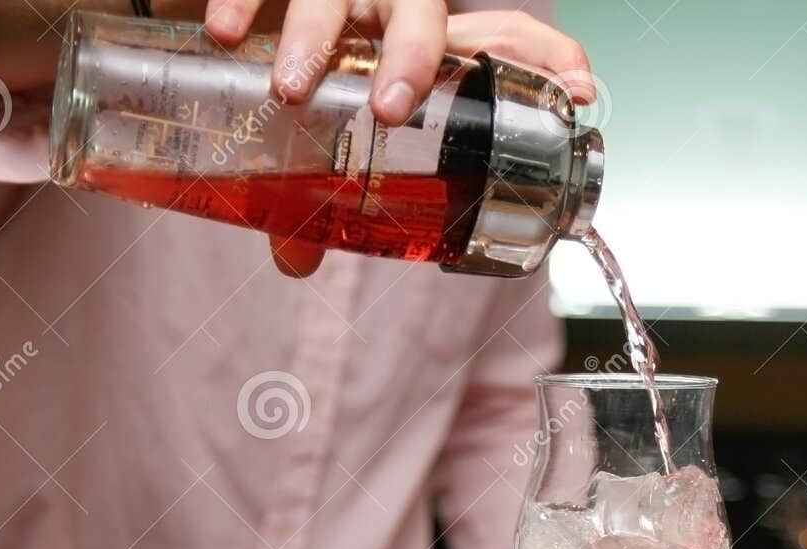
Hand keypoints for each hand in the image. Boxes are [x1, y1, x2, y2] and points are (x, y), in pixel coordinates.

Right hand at [202, 2, 593, 276]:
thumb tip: (295, 265)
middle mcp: (389, 9)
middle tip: (389, 110)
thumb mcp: (330, 144)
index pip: (504, 38)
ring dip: (316, 36)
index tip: (581, 93)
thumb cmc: (308, 91)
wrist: (235, 23)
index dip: (546, 62)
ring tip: (291, 86)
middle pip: (421, 11)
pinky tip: (224, 31)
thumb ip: (317, 203)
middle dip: (412, 55)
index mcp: (427, 49)